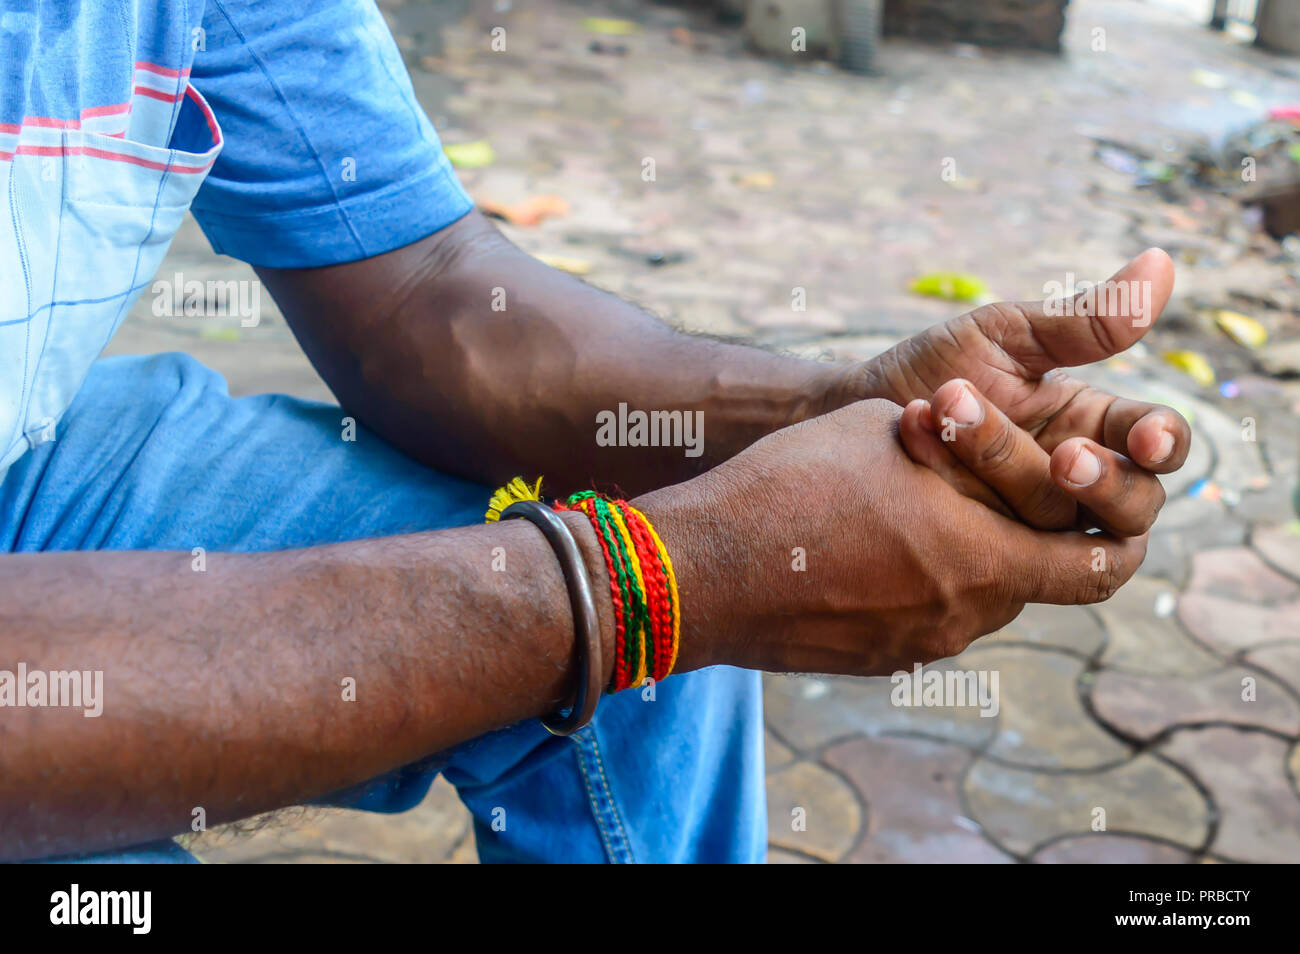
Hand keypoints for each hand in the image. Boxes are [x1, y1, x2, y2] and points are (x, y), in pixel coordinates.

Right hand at [635, 399, 1145, 676]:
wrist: (700, 570)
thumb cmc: (788, 486)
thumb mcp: (884, 430)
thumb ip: (960, 446)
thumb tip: (983, 449)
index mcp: (980, 560)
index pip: (1096, 567)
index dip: (1115, 536)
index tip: (1100, 507)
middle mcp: (962, 619)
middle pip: (1031, 581)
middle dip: (1018, 532)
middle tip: (980, 487)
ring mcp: (916, 648)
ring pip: (974, 600)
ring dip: (962, 556)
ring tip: (907, 509)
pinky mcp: (874, 662)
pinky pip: (923, 620)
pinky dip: (918, 584)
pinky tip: (866, 546)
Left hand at [845, 250, 1189, 534]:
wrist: (853, 411)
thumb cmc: (934, 369)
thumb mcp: (1003, 335)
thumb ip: (1080, 320)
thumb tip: (1161, 263)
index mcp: (1094, 426)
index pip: (1159, 442)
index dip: (1162, 442)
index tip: (1144, 438)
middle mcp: (1073, 485)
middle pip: (1133, 507)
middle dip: (1106, 484)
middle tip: (1063, 458)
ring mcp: (1027, 525)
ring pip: (1057, 529)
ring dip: (1008, 470)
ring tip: (948, 410)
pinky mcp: (980, 551)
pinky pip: (993, 546)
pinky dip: (951, 491)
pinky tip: (913, 435)